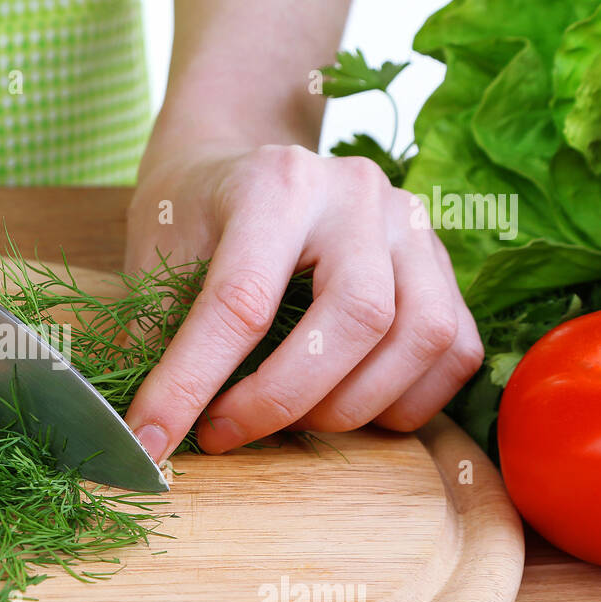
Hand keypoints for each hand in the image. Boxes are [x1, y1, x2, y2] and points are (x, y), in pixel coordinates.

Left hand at [123, 141, 484, 462]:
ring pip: (420, 336)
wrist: (240, 159)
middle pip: (359, 318)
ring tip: (286, 418)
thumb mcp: (153, 258)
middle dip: (286, 400)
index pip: (241, 304)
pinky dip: (404, 401)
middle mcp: (355, 192)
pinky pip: (453, 350)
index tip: (151, 442)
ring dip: (350, 406)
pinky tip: (344, 405)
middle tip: (225, 431)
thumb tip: (147, 437)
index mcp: (274, 183)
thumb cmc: (193, 215)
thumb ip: (157, 337)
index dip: (191, 386)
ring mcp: (410, 222)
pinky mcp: (442, 260)